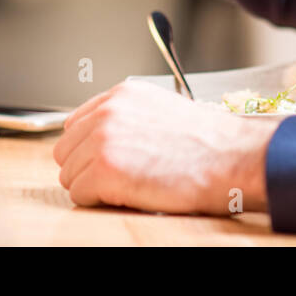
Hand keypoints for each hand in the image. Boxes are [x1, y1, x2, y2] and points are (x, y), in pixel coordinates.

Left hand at [53, 81, 274, 214]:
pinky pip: (80, 194)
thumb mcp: (161, 110)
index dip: (88, 148)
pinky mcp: (104, 170)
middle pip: (66, 150)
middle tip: (118, 179)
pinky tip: (129, 195)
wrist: (230, 158)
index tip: (105, 160)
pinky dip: (99, 201)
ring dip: (93, 186)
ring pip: (70, 174)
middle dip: (86, 168)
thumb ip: (127, 117)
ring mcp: (102, 140)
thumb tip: (101, 137)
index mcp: (120, 95)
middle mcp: (106, 112)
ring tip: (129, 186)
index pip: (75, 124)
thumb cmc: (207, 142)